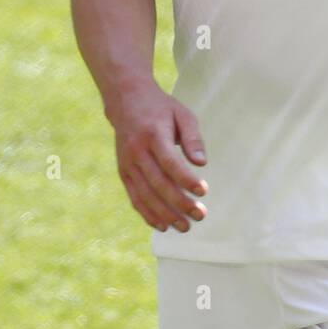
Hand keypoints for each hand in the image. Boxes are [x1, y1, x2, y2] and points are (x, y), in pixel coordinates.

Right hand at [106, 78, 208, 232]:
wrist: (127, 102)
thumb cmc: (162, 108)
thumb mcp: (182, 114)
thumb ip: (193, 137)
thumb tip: (202, 163)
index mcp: (153, 134)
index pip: (170, 162)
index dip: (186, 179)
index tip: (204, 191)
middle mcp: (137, 151)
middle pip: (158, 183)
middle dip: (180, 203)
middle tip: (201, 215)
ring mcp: (127, 164)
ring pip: (146, 195)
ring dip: (166, 215)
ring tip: (186, 227)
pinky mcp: (123, 172)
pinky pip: (135, 198)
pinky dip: (148, 214)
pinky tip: (163, 226)